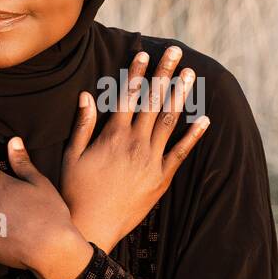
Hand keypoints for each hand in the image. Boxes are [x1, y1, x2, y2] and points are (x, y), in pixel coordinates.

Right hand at [61, 45, 210, 252]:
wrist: (92, 226)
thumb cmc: (76, 191)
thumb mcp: (72, 155)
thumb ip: (83, 125)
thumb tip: (86, 95)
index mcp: (112, 135)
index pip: (127, 95)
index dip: (137, 72)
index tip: (144, 53)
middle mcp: (135, 143)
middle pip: (152, 101)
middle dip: (164, 73)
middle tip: (176, 52)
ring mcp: (151, 160)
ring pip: (169, 120)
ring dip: (180, 95)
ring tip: (191, 74)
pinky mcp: (161, 178)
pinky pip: (181, 153)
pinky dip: (194, 135)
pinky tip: (205, 119)